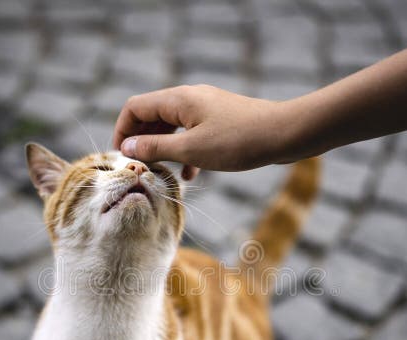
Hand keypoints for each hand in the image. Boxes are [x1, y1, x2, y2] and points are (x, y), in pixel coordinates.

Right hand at [113, 85, 290, 176]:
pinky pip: (191, 134)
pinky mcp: (219, 121)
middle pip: (151, 115)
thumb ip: (157, 148)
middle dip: (141, 141)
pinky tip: (190, 174)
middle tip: (139, 168)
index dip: (122, 131)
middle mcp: (189, 98)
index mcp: (178, 100)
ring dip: (162, 148)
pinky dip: (184, 151)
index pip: (134, 108)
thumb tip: (128, 147)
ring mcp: (205, 109)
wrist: (285, 134)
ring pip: (171, 126)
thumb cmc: (239, 142)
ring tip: (160, 172)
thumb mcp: (192, 150)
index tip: (122, 157)